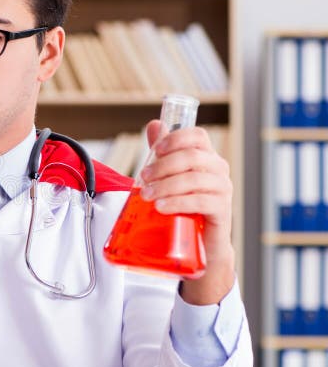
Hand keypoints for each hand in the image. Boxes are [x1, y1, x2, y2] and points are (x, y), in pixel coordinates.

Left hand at [140, 121, 234, 304]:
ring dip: (166, 186)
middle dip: (163, 166)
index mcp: (206, 157)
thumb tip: (154, 124)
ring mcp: (222, 190)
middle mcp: (218, 170)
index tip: (155, 150)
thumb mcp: (170, 176)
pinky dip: (178, 202)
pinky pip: (202, 201)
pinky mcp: (222, 211)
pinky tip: (162, 207)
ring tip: (147, 196)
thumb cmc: (185, 204)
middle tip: (143, 179)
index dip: (176, 138)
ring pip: (195, 179)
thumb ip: (162, 152)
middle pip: (192, 157)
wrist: (201, 242)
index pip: (197, 136)